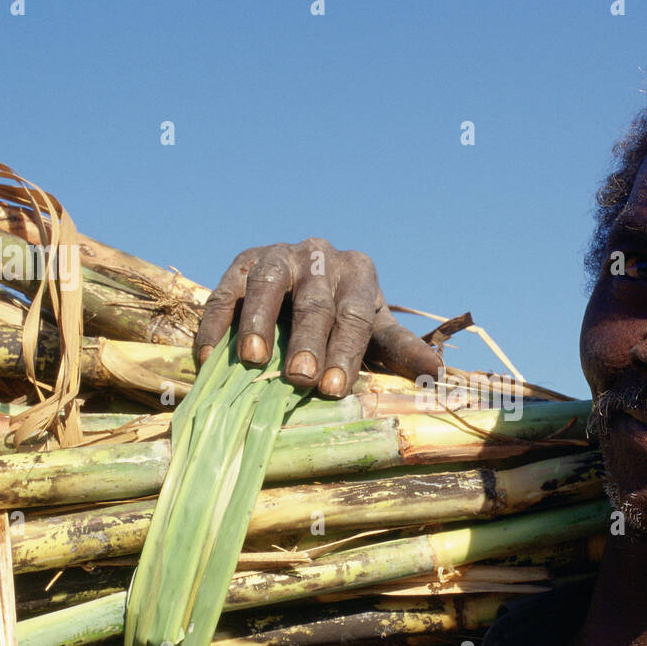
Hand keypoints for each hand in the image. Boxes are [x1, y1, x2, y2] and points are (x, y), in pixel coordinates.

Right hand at [195, 239, 442, 396]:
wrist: (308, 282)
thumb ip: (400, 351)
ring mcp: (278, 255)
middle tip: (300, 378)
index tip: (334, 390)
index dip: (345, 351)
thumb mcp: (376, 331)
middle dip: (308, 341)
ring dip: (257, 321)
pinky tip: (208, 356)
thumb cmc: (346, 318)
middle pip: (314, 300)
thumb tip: (438, 372)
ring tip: (251, 359)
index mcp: (358, 271)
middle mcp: (319, 256)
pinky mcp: (241, 263)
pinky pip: (225, 291)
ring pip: (267, 284)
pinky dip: (216, 323)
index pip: (354, 313)